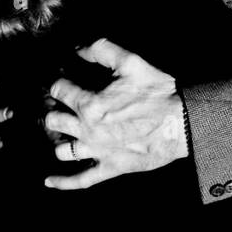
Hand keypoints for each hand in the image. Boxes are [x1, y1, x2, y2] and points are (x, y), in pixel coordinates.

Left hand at [43, 38, 186, 189]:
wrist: (182, 122)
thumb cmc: (157, 92)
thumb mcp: (130, 62)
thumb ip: (102, 50)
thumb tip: (79, 49)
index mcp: (90, 104)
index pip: (59, 91)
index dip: (57, 83)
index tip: (61, 80)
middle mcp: (87, 130)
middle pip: (53, 121)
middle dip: (52, 111)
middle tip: (57, 106)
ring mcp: (97, 151)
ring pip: (61, 150)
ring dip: (59, 140)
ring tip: (62, 134)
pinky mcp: (110, 168)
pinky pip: (80, 180)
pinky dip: (63, 182)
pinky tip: (50, 180)